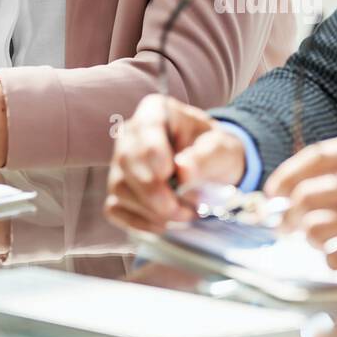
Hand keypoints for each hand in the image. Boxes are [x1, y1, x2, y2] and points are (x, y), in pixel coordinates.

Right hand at [105, 94, 245, 232]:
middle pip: (127, 162)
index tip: (172, 174)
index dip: (154, 154)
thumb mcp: (221, 149)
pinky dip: (139, 222)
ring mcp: (120, 164)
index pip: (145, 130)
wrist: (213, 170)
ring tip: (183, 215)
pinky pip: (115, 209)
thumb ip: (205, 156)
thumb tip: (183, 171)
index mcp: (154, 111)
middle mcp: (130, 135)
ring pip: (120, 188)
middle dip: (155, 193)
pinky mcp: (118, 190)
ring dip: (151, 210)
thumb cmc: (216, 152)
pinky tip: (164, 224)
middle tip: (184, 210)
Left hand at [270, 131, 336, 268]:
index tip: (274, 194)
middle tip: (288, 224)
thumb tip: (294, 186)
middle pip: (305, 198)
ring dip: (309, 238)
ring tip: (318, 239)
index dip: (284, 179)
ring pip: (316, 230)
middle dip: (288, 215)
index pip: (311, 161)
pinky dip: (331, 260)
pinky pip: (336, 258)